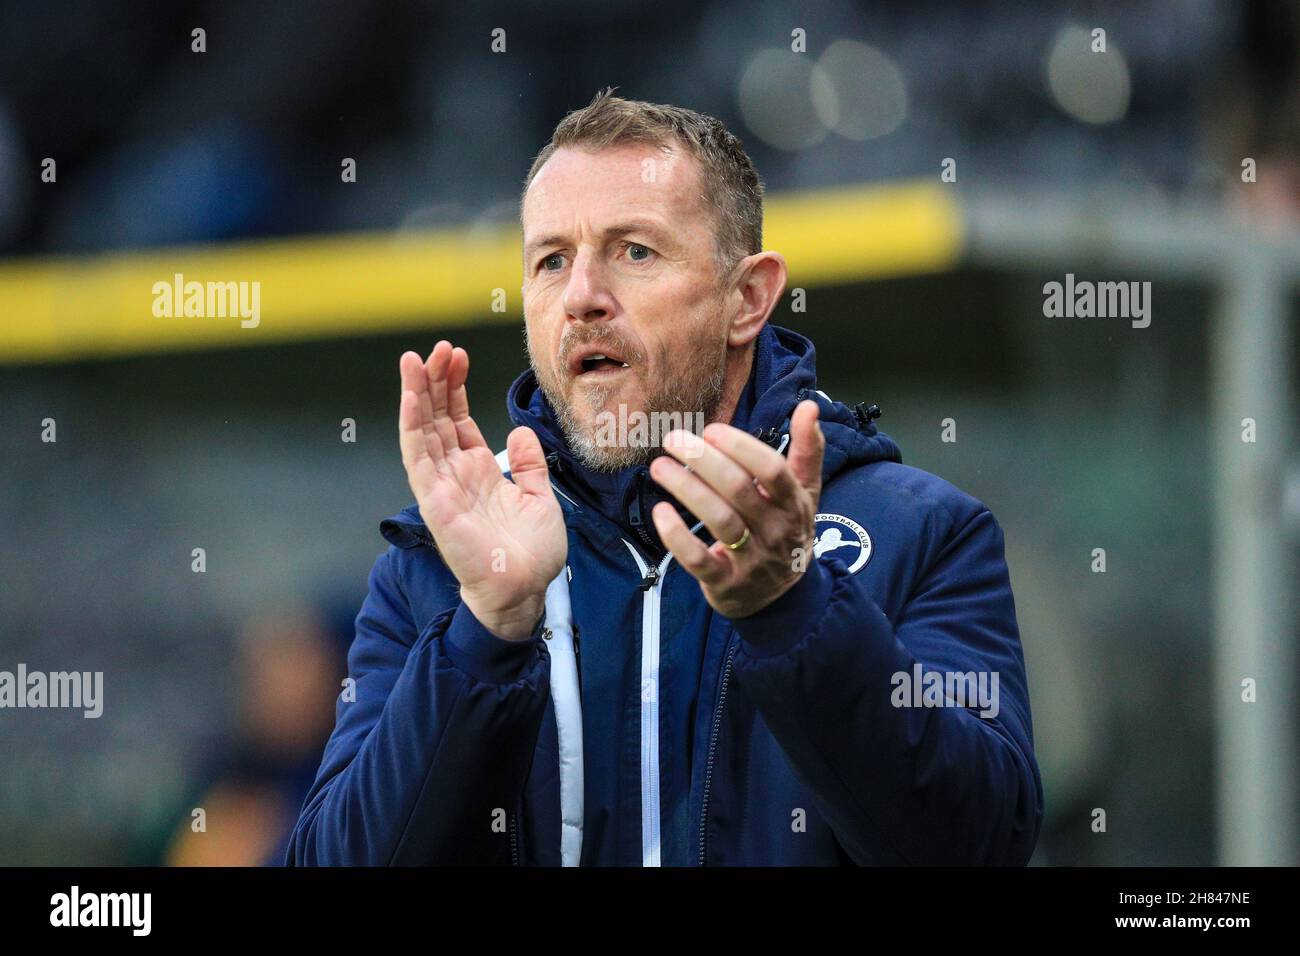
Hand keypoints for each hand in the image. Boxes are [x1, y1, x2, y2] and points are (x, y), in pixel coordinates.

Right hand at [398, 341, 565, 640]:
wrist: (525, 590)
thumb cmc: (531, 554)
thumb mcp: (539, 497)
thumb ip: (530, 465)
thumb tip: (518, 432)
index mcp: (478, 473)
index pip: (457, 421)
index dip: (455, 387)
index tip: (458, 355)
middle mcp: (455, 475)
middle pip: (437, 418)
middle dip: (436, 381)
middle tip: (439, 347)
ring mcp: (442, 487)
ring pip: (422, 431)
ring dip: (418, 394)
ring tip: (416, 359)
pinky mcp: (435, 501)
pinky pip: (419, 457)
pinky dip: (414, 425)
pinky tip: (413, 397)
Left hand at [648, 400, 824, 618]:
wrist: (784, 597)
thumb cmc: (787, 531)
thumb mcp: (805, 493)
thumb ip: (808, 450)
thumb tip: (809, 406)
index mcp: (794, 504)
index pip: (773, 470)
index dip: (742, 448)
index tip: (712, 430)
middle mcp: (775, 531)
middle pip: (740, 490)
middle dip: (704, 461)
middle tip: (674, 439)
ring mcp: (751, 559)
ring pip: (719, 520)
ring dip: (686, 489)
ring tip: (660, 467)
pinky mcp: (725, 583)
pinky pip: (698, 560)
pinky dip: (677, 536)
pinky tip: (660, 512)